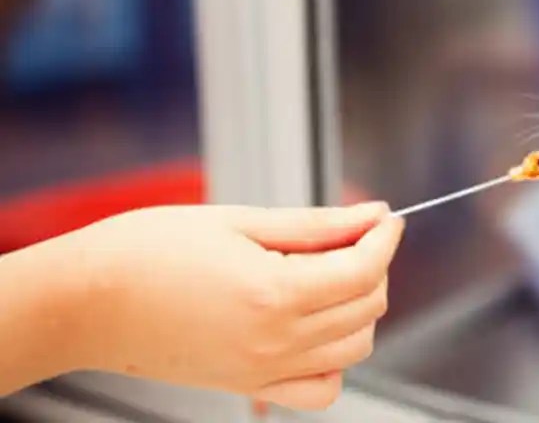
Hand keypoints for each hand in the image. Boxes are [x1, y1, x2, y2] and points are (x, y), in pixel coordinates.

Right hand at [64, 203, 402, 409]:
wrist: (86, 302)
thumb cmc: (146, 252)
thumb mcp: (238, 221)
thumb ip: (315, 224)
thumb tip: (370, 215)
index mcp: (273, 294)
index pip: (364, 270)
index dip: (385, 237)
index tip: (387, 218)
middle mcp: (275, 341)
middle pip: (367, 307)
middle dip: (374, 265)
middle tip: (351, 236)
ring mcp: (263, 370)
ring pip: (354, 348)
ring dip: (359, 309)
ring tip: (331, 274)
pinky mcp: (248, 386)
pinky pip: (320, 388)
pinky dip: (334, 360)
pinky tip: (315, 325)